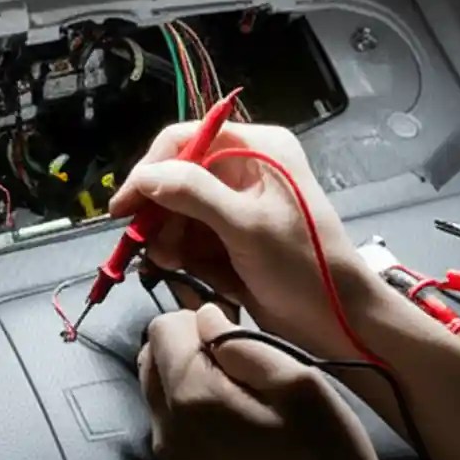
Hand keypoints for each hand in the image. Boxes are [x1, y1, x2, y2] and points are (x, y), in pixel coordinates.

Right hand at [111, 122, 384, 359]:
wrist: (336, 319)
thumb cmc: (302, 265)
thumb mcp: (246, 225)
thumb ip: (193, 193)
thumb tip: (144, 177)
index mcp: (257, 147)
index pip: (185, 140)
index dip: (149, 170)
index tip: (123, 207)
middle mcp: (244, 166)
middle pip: (176, 175)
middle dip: (159, 211)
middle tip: (146, 244)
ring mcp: (237, 202)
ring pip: (178, 208)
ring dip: (167, 235)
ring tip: (169, 261)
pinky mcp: (232, 234)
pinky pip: (190, 233)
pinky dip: (180, 250)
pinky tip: (181, 266)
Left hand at [138, 304, 426, 459]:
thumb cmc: (328, 452)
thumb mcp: (298, 381)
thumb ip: (241, 340)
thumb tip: (205, 316)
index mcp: (193, 399)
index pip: (160, 329)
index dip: (196, 319)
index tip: (233, 331)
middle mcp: (168, 431)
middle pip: (149, 359)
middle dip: (184, 346)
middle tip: (236, 358)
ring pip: (156, 392)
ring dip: (184, 377)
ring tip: (239, 391)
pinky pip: (169, 426)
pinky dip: (189, 410)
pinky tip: (234, 422)